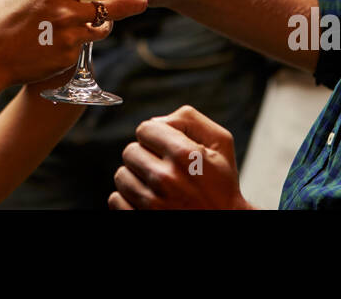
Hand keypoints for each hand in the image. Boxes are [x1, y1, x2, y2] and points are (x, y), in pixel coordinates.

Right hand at [0, 0, 147, 87]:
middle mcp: (67, 14)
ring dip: (103, 24)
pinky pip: (82, 46)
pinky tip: (60, 41)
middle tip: (144, 0)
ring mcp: (70, 38)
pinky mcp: (68, 58)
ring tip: (95, 21)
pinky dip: (78, 41)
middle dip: (132, 3)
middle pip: (111, 8)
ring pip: (101, 30)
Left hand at [109, 105, 251, 209]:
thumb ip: (189, 119)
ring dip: (136, 178)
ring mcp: (152, 204)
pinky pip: (116, 200)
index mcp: (184, 155)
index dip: (155, 135)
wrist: (224, 221)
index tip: (164, 147)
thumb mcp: (220, 143)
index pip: (144, 129)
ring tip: (157, 186)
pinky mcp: (141, 219)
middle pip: (130, 151)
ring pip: (121, 176)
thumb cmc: (221, 185)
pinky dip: (128, 199)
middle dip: (145, 156)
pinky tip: (149, 200)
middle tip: (162, 167)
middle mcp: (166, 179)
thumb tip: (157, 121)